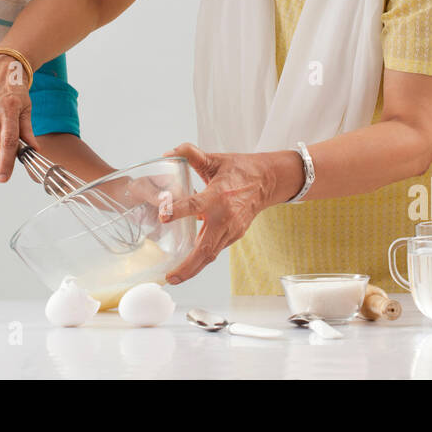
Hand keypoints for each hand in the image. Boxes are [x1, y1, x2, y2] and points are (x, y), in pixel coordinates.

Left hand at [158, 142, 302, 284]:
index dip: (178, 210)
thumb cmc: (240, 169)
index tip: (163, 215)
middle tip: (169, 277)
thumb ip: (190, 154)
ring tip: (173, 278)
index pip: (196, 204)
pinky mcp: (234, 235)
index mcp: (219, 194)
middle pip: (205, 248)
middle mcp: (226, 216)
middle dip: (187, 266)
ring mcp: (232, 229)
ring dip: (192, 269)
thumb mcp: (215, 159)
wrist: (267, 181)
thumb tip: (168, 153)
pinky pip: (215, 250)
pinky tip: (187, 266)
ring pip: (210, 254)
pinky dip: (201, 260)